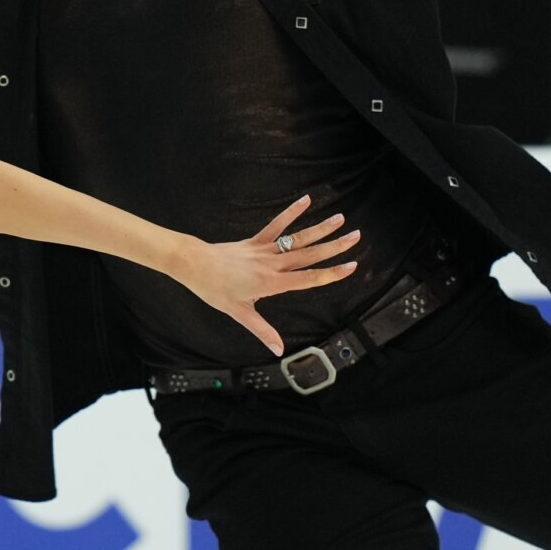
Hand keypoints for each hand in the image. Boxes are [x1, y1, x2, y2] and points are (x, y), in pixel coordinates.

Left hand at [176, 196, 359, 356]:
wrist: (194, 264)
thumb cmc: (214, 289)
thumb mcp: (239, 313)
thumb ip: (261, 330)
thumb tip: (278, 349)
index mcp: (271, 283)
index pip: (308, 278)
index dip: (332, 273)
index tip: (351, 266)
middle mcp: (272, 264)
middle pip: (310, 254)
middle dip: (335, 247)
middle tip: (356, 237)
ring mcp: (265, 250)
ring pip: (298, 238)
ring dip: (320, 228)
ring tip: (341, 219)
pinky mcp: (256, 240)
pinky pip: (277, 225)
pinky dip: (291, 212)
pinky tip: (306, 200)